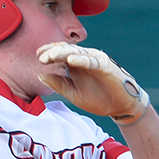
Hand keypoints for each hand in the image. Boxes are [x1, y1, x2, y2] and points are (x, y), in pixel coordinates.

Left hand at [36, 43, 150, 124]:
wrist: (121, 107)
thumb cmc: (98, 98)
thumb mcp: (73, 93)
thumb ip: (58, 84)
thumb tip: (40, 75)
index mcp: (76, 63)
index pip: (60, 54)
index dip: (49, 53)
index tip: (37, 56)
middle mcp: (85, 58)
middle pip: (66, 51)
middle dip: (52, 52)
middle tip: (41, 57)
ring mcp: (96, 61)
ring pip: (77, 53)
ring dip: (63, 53)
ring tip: (50, 56)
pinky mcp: (106, 66)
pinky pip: (92, 61)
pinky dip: (82, 60)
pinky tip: (71, 61)